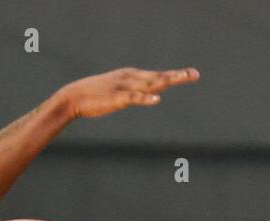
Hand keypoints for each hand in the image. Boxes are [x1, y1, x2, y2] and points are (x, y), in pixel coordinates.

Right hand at [60, 67, 198, 120]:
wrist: (74, 96)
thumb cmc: (94, 95)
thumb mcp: (116, 90)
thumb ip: (131, 92)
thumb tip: (141, 97)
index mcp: (131, 76)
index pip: (156, 75)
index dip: (174, 75)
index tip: (190, 74)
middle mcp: (131, 78)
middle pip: (158, 76)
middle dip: (177, 75)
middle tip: (195, 74)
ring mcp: (124, 87)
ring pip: (150, 84)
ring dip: (167, 81)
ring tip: (182, 78)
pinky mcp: (116, 98)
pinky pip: (134, 98)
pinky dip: (145, 98)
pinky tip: (156, 99)